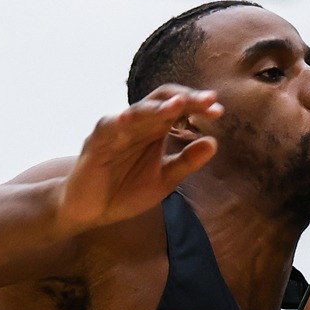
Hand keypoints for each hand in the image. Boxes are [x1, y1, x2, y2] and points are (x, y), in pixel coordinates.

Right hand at [54, 85, 224, 234]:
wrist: (91, 211)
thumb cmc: (125, 191)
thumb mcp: (164, 180)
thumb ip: (187, 162)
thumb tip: (214, 142)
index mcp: (155, 131)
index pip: (178, 108)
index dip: (198, 107)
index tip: (219, 111)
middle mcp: (137, 125)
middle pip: (162, 101)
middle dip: (186, 99)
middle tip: (209, 100)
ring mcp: (116, 130)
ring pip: (138, 110)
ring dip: (158, 107)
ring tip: (179, 104)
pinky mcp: (96, 142)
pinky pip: (108, 127)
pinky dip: (120, 121)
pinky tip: (130, 118)